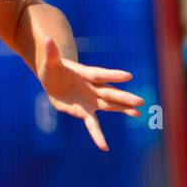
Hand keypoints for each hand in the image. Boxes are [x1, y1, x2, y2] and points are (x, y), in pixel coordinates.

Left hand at [36, 36, 143, 151]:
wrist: (55, 79)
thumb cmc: (53, 68)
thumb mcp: (49, 62)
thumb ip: (50, 53)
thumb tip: (46, 38)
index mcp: (85, 74)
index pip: (100, 75)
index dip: (113, 76)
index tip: (128, 76)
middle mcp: (92, 88)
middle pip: (109, 93)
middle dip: (123, 98)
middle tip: (140, 102)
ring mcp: (91, 100)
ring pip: (109, 106)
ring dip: (122, 110)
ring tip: (138, 114)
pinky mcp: (85, 111)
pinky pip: (93, 125)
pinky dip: (97, 136)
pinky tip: (104, 147)